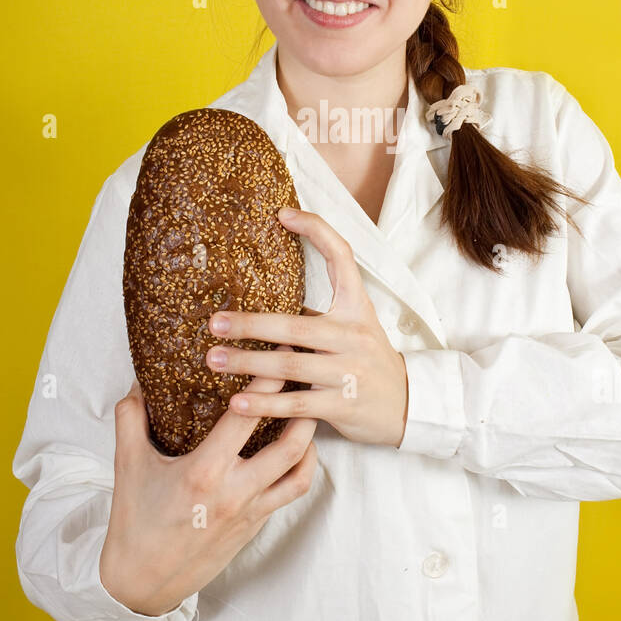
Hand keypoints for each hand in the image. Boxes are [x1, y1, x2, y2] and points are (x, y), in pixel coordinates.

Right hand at [99, 374, 317, 616]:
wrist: (142, 582)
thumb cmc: (135, 523)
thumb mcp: (127, 465)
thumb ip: (131, 418)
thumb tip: (137, 382)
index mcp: (204, 472)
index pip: (246, 417)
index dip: (267, 382)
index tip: (279, 354)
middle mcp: (235, 491)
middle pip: (291, 444)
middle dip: (304, 407)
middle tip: (307, 379)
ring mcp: (251, 511)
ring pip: (300, 471)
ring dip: (310, 439)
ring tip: (309, 411)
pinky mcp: (256, 526)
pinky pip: (290, 492)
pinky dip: (300, 466)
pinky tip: (297, 449)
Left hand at [204, 206, 409, 448]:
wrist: (406, 403)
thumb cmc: (367, 357)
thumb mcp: (354, 324)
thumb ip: (320, 310)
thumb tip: (266, 288)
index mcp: (357, 307)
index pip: (342, 257)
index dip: (316, 230)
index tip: (282, 215)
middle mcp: (354, 335)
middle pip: (296, 327)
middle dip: (251, 324)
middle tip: (214, 322)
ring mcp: (349, 372)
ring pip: (290, 366)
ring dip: (248, 364)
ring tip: (213, 359)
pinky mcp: (343, 405)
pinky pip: (296, 404)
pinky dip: (264, 403)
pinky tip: (237, 402)